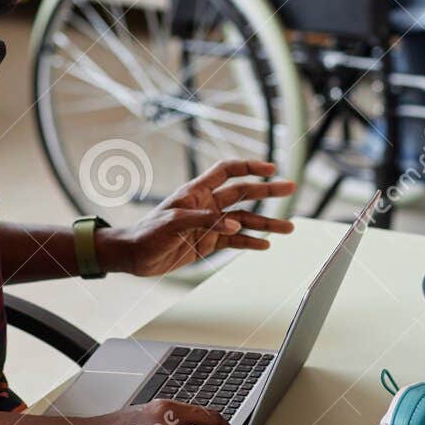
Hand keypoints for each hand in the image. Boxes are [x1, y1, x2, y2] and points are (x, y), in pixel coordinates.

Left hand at [101, 159, 295, 276]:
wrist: (134, 256)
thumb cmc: (147, 233)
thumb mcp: (173, 224)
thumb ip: (205, 222)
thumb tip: (234, 226)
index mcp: (196, 192)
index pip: (227, 172)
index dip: (249, 167)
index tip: (270, 169)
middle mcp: (207, 205)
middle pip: (243, 194)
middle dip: (267, 191)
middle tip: (290, 188)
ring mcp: (210, 224)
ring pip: (244, 221)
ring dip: (266, 223)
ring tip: (288, 227)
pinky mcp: (208, 243)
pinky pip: (235, 242)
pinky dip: (250, 243)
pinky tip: (266, 245)